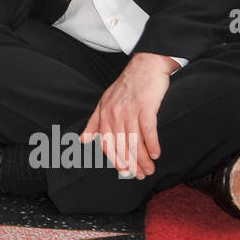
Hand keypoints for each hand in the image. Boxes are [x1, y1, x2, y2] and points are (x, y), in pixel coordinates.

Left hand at [80, 52, 176, 178]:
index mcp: (104, 112)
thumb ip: (95, 122)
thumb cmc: (127, 85)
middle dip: (131, 163)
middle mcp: (114, 112)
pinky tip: (156, 153)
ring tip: (150, 168)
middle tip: (141, 175)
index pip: (106, 142)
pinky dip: (152, 143)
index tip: (124, 172)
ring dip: (143, 158)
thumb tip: (83, 140)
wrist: (146, 64)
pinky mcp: (145, 105)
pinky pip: (148, 129)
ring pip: (134, 140)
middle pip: (121, 144)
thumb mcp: (105, 102)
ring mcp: (130, 108)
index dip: (115, 159)